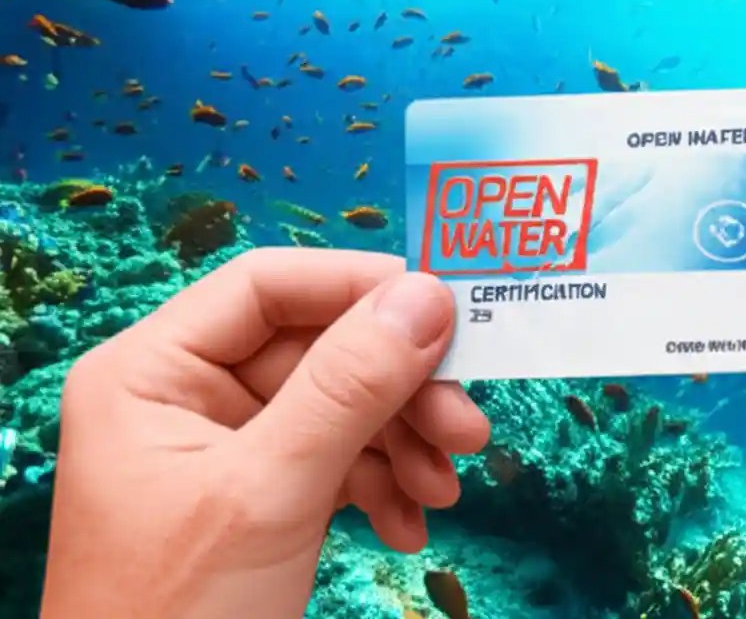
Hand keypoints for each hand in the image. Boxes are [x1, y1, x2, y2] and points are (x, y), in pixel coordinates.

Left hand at [41, 249, 489, 617]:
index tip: (446, 310)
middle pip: (320, 352)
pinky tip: (409, 524)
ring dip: (404, 445)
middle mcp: (187, 398)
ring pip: (342, 409)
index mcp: (150, 373)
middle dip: (399, 392)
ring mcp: (228, 449)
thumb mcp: (268, 494)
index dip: (359, 288)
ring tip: (442, 492)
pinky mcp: (264, 498)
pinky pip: (341, 462)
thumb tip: (427, 296)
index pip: (268, 287)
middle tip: (466, 428)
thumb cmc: (175, 617)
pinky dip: (386, 487)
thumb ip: (347, 389)